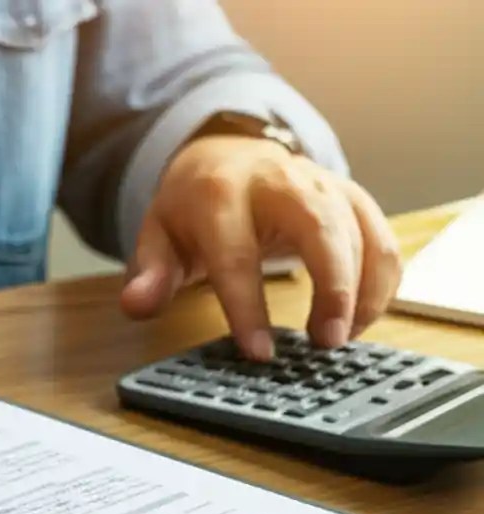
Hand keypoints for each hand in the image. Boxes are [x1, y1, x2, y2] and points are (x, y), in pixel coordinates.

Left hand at [120, 135, 402, 360]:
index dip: (247, 307)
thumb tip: (136, 304)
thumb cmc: (193, 208)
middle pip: (319, 227)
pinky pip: (382, 238)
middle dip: (331, 286)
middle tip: (326, 344)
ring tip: (342, 340)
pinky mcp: (352, 196)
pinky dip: (382, 282)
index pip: (235, 254)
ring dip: (362, 290)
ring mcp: (323, 184)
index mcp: (220, 193)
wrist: (226, 155)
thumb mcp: (158, 236)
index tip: (259, 352)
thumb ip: (149, 273)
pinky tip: (361, 319)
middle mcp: (279, 181)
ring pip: (360, 230)